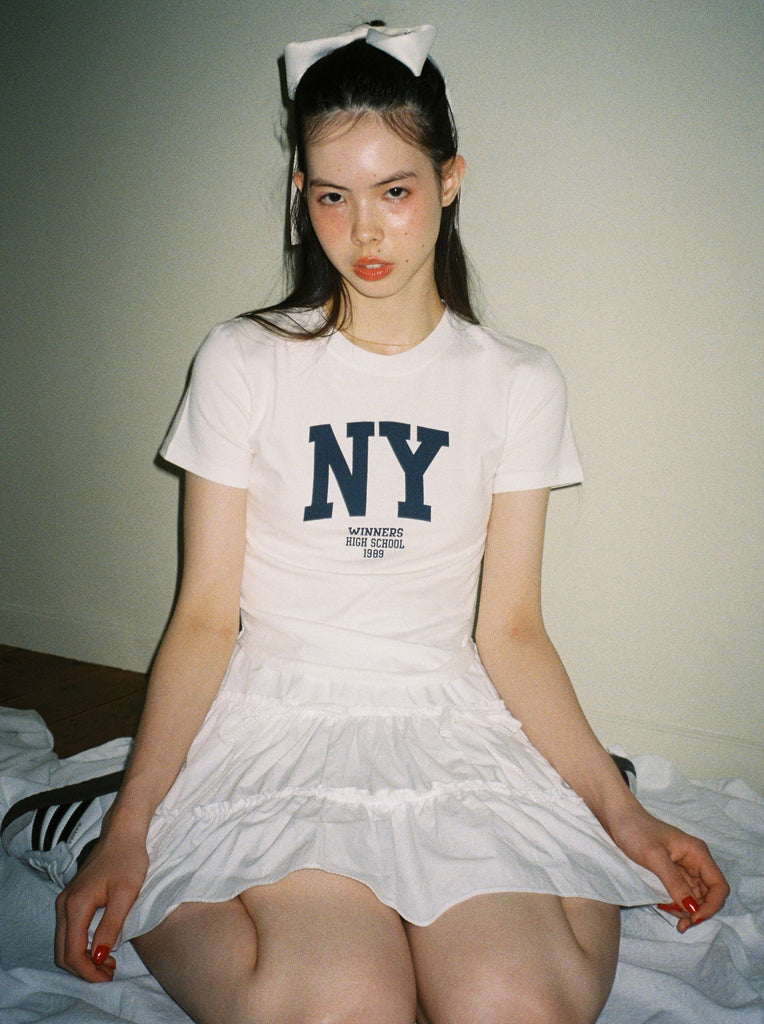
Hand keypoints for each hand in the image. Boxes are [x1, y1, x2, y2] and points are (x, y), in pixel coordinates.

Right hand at [54, 832, 148, 981]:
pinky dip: (81, 946)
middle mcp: (64, 905)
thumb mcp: (126, 894)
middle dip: (84, 969)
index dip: (88, 970)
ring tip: (108, 964)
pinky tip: (102, 947)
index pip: (73, 951)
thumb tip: (99, 956)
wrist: (122, 834)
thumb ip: (111, 926)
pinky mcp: (71, 899)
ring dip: (83, 959)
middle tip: (109, 973)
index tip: (109, 976)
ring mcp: (65, 901)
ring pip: (64, 943)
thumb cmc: (128, 860)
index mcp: (76, 905)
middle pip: (63, 952)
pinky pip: (69, 931)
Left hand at [610, 803, 728, 932]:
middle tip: (680, 923)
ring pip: (694, 897)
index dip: (711, 906)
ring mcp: (683, 867)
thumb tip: (692, 909)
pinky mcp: (671, 872)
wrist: (617, 818)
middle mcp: (695, 861)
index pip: (719, 886)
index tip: (694, 919)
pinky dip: (675, 903)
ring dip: (684, 910)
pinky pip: (680, 893)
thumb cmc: (635, 831)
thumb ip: (674, 882)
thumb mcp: (654, 857)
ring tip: (666, 910)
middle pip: (708, 895)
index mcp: (697, 854)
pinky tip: (664, 906)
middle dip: (696, 911)